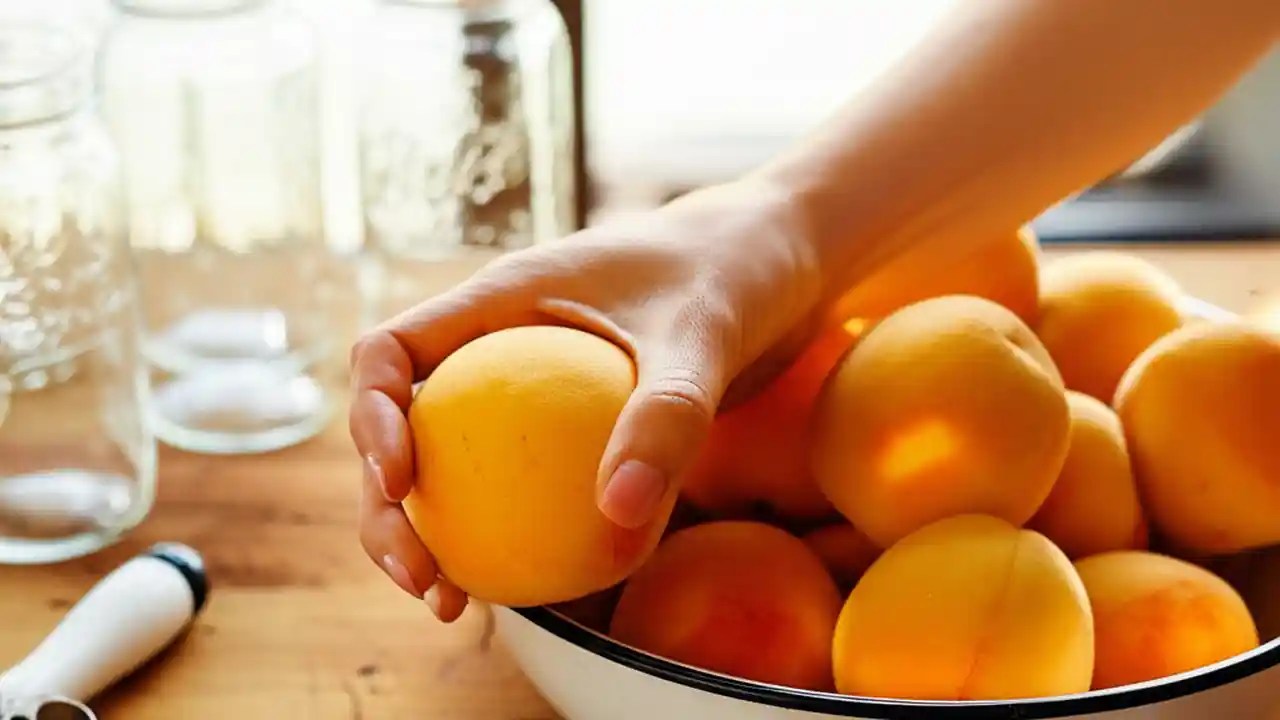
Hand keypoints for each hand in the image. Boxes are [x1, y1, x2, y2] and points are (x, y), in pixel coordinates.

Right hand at [349, 179, 825, 619]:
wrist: (782, 259)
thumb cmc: (737, 270)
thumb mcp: (705, 336)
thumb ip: (665, 416)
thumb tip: (617, 516)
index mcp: (501, 299)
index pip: (392, 351)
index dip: (370, 418)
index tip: (401, 484)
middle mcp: (499, 345)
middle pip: (404, 426)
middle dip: (387, 506)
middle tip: (423, 577)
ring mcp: (531, 389)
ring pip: (456, 464)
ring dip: (439, 532)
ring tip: (454, 603)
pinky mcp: (574, 425)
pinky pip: (527, 483)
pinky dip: (516, 532)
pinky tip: (537, 589)